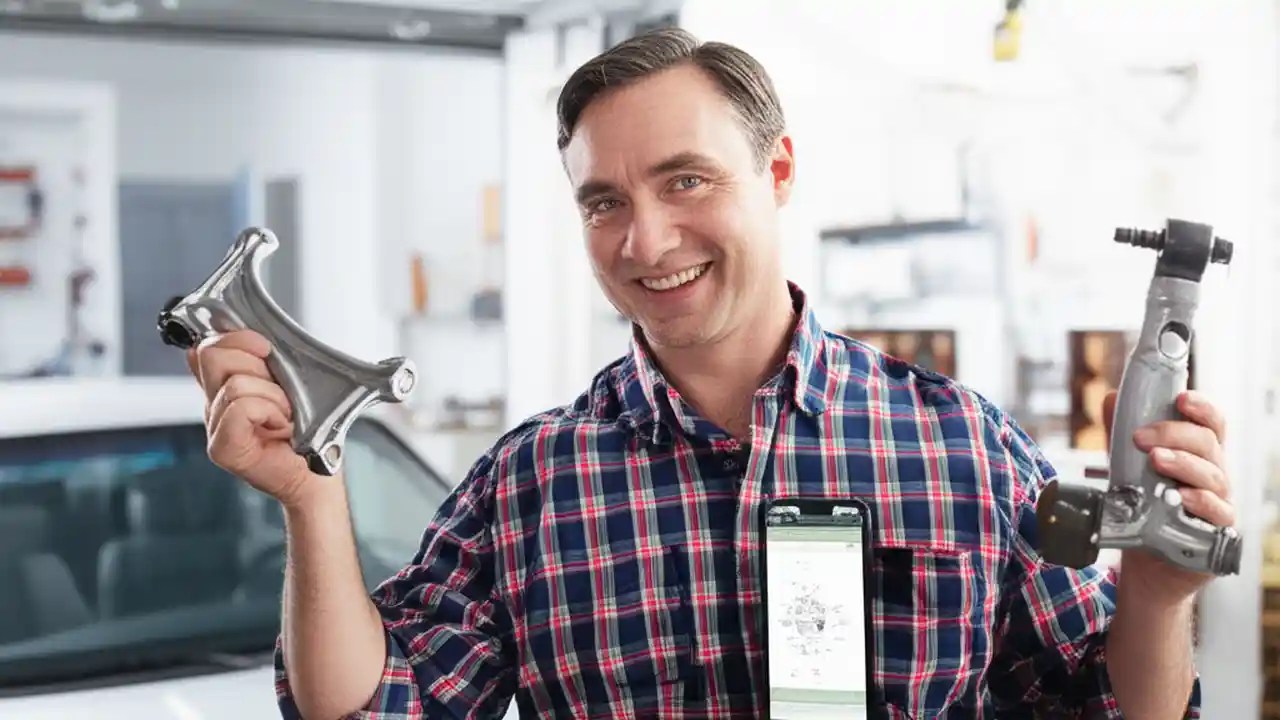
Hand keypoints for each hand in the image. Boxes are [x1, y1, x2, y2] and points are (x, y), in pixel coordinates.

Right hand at [187, 330, 317, 506]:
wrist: (317, 473)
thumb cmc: (306, 431)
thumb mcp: (284, 383)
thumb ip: (255, 361)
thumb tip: (225, 332)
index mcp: (223, 387)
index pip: (209, 346)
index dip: (238, 339)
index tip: (266, 348)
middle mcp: (214, 405)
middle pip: (216, 357)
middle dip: (258, 366)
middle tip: (281, 391)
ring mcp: (214, 428)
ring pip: (235, 384)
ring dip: (273, 396)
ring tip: (286, 414)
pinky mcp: (223, 449)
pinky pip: (241, 408)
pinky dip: (268, 411)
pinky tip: (280, 425)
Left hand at [1102, 389, 1232, 601]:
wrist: (1146, 563)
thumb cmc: (1145, 508)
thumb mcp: (1129, 467)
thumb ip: (1122, 435)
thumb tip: (1111, 398)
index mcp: (1198, 455)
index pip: (1211, 425)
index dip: (1203, 409)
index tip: (1182, 398)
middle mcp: (1213, 475)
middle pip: (1208, 445)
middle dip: (1175, 435)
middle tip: (1141, 437)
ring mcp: (1219, 503)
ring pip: (1212, 476)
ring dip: (1184, 464)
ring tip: (1156, 460)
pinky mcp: (1216, 533)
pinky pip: (1218, 513)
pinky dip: (1200, 502)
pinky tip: (1181, 497)